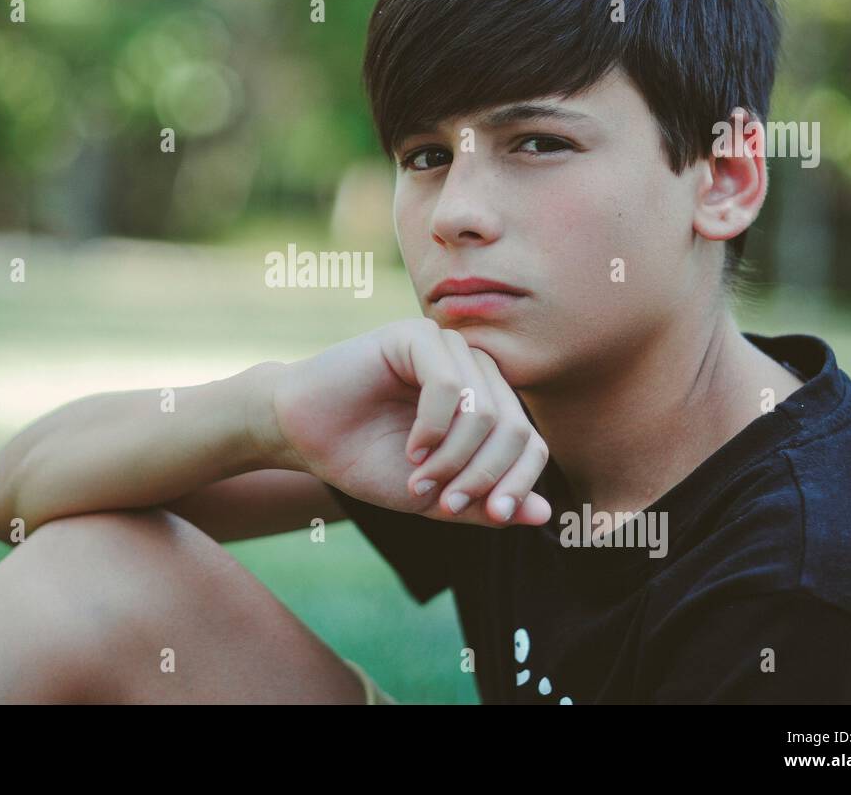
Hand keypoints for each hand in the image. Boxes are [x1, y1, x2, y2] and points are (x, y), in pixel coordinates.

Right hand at [265, 318, 550, 526]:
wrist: (303, 436)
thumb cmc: (367, 461)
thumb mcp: (436, 496)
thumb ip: (487, 504)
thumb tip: (547, 514)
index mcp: (487, 403)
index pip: (532, 444)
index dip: (519, 484)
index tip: (493, 516)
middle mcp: (476, 371)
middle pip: (514, 429)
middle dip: (483, 477)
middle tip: (446, 503)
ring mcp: (448, 349)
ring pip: (485, 411)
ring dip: (454, 458)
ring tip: (420, 478)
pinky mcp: (416, 335)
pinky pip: (450, 386)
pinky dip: (433, 428)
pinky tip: (412, 448)